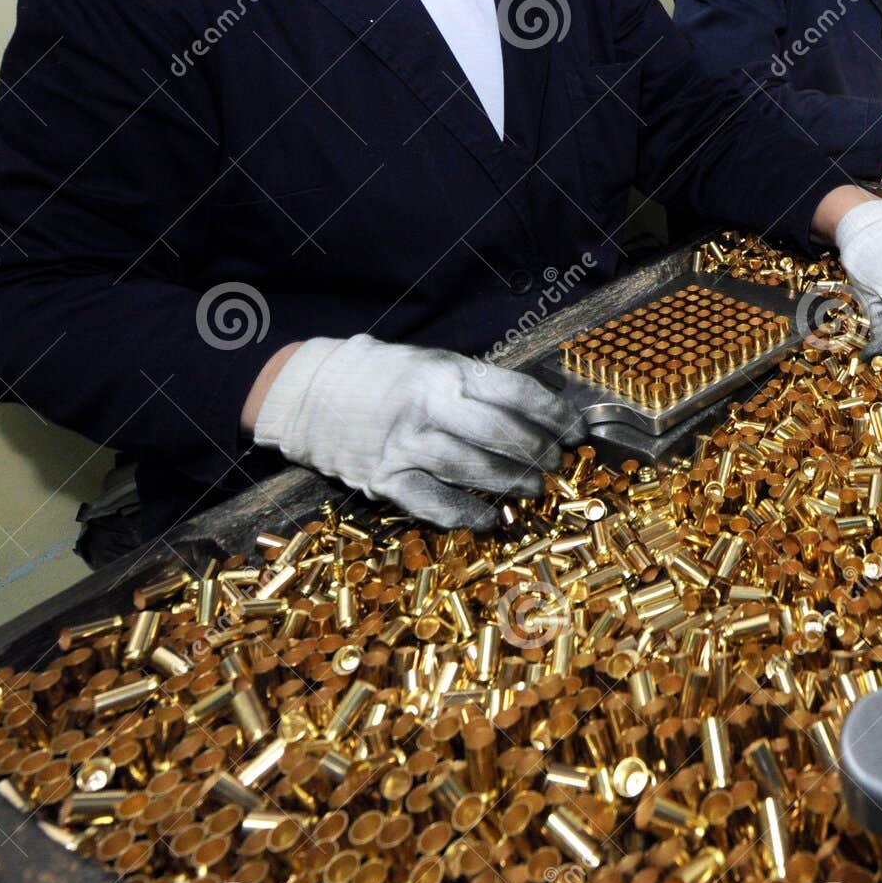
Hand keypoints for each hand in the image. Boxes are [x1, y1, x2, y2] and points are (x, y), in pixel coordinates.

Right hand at [252, 335, 585, 529]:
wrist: (306, 393)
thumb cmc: (380, 378)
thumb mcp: (429, 364)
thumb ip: (474, 386)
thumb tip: (535, 411)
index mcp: (444, 372)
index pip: (514, 392)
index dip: (553, 414)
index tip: (575, 430)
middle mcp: (426, 407)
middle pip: (500, 433)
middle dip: (537, 450)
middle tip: (557, 463)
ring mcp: (403, 445)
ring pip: (472, 468)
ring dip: (511, 481)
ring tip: (535, 488)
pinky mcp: (383, 478)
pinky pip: (433, 503)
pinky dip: (466, 514)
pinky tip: (490, 518)